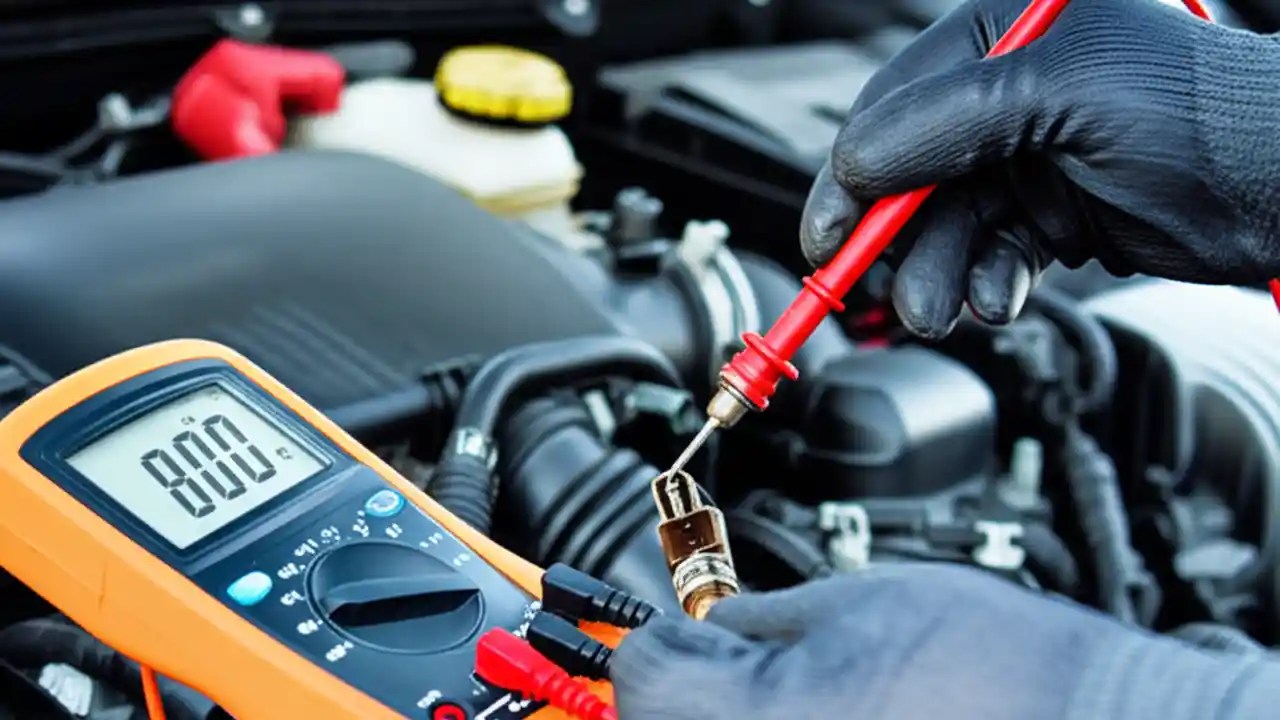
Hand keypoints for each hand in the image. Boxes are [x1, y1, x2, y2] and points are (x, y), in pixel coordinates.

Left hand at [610, 564, 1278, 719]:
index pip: (644, 673)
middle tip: (748, 653)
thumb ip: (757, 613)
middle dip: (696, 680)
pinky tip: (831, 717)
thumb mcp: (855, 599)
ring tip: (806, 689)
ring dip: (732, 712)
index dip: (672, 631)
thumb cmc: (1000, 669)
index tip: (701, 621)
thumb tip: (708, 619)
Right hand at [801, 0, 1279, 338]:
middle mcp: (1006, 92)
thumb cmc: (1200, 112)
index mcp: (1004, 32)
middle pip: (912, 171)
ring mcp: (1028, 154)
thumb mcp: (1059, 96)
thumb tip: (850, 162)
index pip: (896, 101)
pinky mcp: (1050, 211)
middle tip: (885, 289)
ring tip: (945, 311)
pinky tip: (1000, 297)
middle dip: (900, 239)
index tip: (829, 230)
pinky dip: (986, 283)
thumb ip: (944, 123)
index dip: (853, 171)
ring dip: (940, 273)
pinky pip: (989, 252)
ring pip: (947, 223)